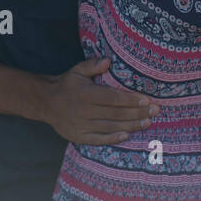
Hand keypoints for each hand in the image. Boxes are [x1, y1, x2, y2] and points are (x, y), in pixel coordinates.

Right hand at [37, 57, 158, 144]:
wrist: (45, 103)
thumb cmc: (67, 85)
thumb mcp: (76, 71)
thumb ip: (92, 66)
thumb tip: (108, 61)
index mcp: (85, 94)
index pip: (113, 98)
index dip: (131, 100)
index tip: (147, 100)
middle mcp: (83, 111)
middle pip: (115, 114)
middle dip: (137, 113)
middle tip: (155, 111)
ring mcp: (81, 126)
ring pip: (110, 127)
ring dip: (130, 126)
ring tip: (147, 122)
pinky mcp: (78, 137)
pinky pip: (98, 139)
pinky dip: (113, 138)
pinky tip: (126, 135)